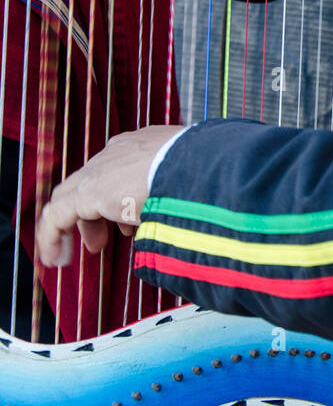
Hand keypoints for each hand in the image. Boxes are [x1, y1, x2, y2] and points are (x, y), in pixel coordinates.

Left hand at [37, 126, 185, 268]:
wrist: (199, 165)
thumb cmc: (206, 176)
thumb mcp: (189, 186)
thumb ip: (178, 200)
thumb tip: (185, 227)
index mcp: (143, 147)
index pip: (116, 173)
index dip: (116, 203)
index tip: (125, 228)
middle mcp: (117, 153)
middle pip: (91, 185)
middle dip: (92, 217)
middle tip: (99, 243)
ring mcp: (100, 169)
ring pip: (68, 198)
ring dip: (69, 228)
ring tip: (70, 256)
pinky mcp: (87, 191)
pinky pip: (57, 216)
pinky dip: (52, 237)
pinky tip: (56, 258)